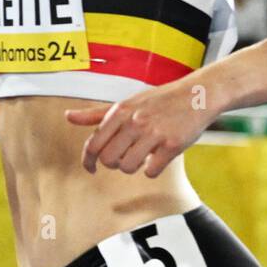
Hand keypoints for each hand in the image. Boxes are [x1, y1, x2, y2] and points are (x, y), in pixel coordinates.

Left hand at [65, 79, 216, 176]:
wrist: (197, 95)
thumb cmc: (159, 101)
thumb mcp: (127, 103)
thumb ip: (97, 114)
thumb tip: (68, 117)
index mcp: (120, 111)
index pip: (93, 144)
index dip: (88, 161)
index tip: (90, 168)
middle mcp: (134, 121)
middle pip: (108, 160)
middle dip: (114, 163)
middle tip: (125, 156)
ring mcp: (154, 133)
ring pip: (128, 167)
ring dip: (133, 167)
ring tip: (143, 155)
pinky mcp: (172, 145)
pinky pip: (151, 171)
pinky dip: (153, 169)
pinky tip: (158, 157)